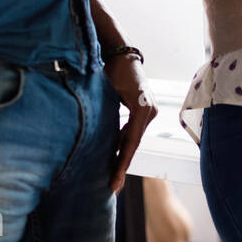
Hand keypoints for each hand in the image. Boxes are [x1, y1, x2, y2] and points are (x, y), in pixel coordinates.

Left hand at [104, 53, 156, 193]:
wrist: (122, 55)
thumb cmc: (110, 70)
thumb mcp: (105, 91)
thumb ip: (103, 113)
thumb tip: (91, 137)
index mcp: (141, 108)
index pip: (131, 142)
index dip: (121, 163)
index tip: (114, 181)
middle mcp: (150, 111)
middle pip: (133, 143)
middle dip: (122, 164)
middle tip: (113, 187)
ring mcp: (150, 111)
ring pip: (133, 139)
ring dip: (122, 155)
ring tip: (113, 178)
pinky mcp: (145, 111)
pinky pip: (133, 131)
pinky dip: (123, 143)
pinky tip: (115, 157)